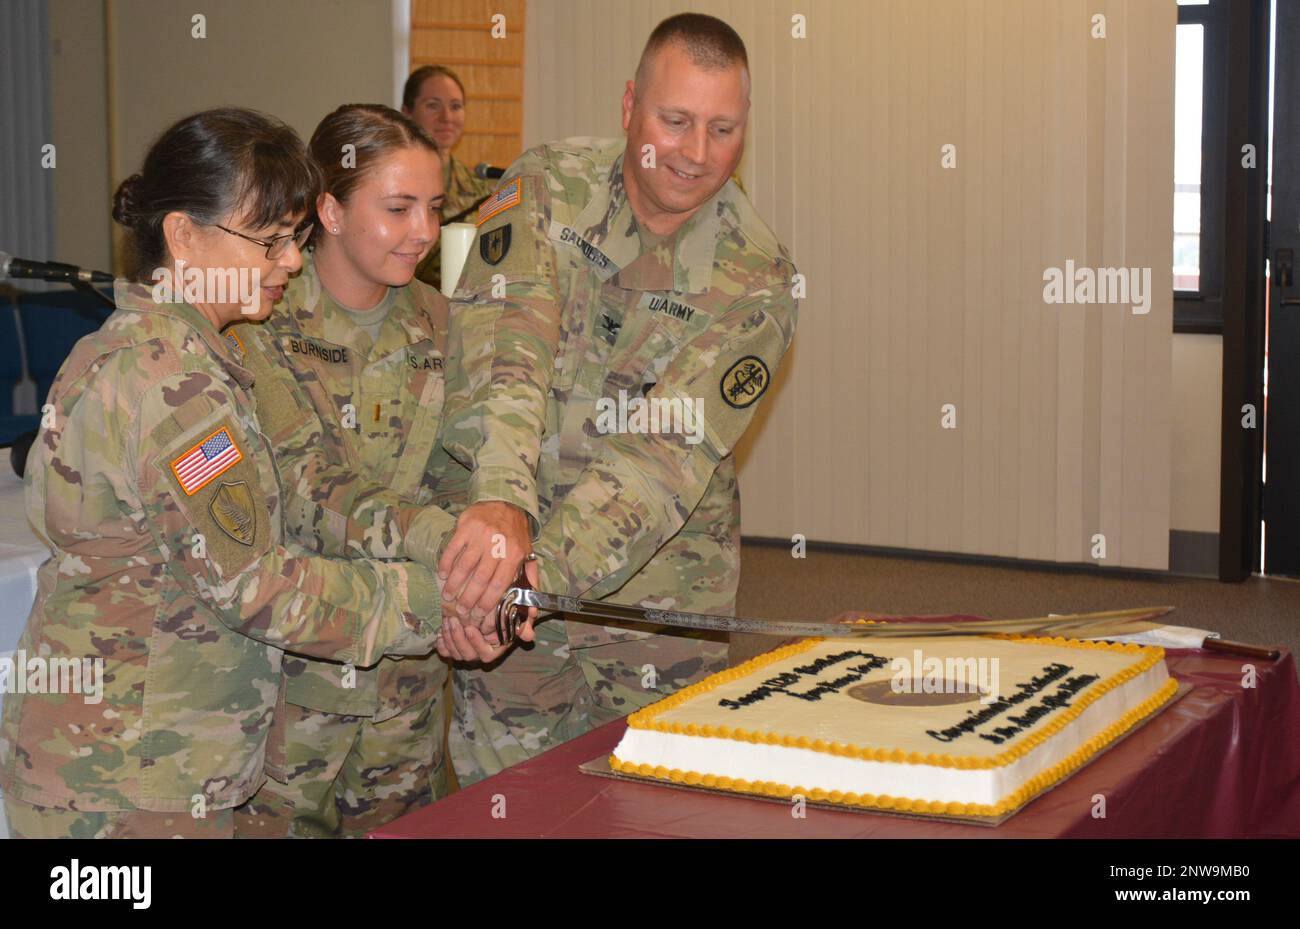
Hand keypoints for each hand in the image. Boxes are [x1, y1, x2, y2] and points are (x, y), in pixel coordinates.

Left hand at [435, 609, 535, 663]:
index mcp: (495, 649)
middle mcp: (480, 653)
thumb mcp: (516, 615)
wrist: (486, 605)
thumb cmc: (504, 610)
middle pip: (467, 655)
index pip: (485, 655)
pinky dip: (441, 643)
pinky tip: (440, 631)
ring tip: (447, 620)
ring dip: (449, 637)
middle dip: (458, 638)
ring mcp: (466, 650)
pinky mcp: (454, 647)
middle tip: (453, 620)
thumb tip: (530, 635)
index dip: (476, 643)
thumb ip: (523, 625)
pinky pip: (445, 651)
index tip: (471, 628)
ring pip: (454, 653)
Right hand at [438, 501, 534, 624]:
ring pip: (464, 566)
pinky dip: (446, 564)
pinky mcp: (467, 526)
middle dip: (468, 599)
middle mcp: (498, 545)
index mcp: (514, 555)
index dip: (487, 603)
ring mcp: (481, 535)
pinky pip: (453, 549)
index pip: (499, 585)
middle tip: (460, 611)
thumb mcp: (528, 556)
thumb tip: (533, 610)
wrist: (506, 503)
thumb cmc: (516, 536)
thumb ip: (530, 582)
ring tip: (447, 596)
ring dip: (454, 584)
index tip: (478, 615)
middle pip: (480, 579)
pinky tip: (442, 575)